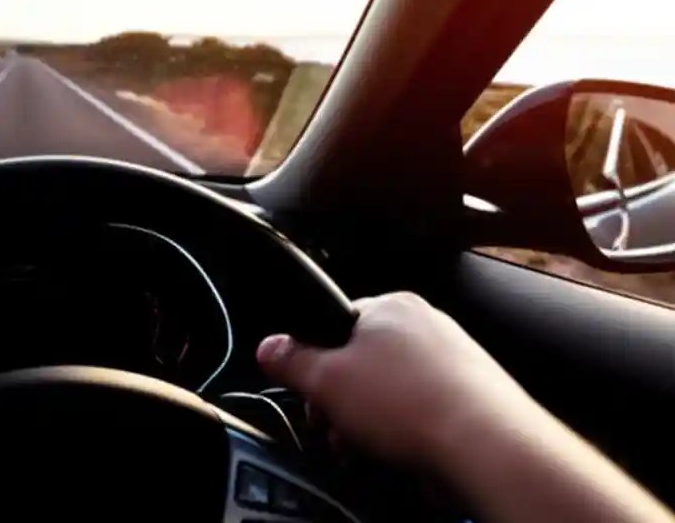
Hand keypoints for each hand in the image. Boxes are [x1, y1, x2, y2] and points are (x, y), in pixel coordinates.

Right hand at [255, 292, 537, 469]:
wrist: (487, 444)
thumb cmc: (410, 404)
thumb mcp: (326, 381)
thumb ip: (290, 360)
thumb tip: (269, 347)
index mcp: (390, 305)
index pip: (335, 325)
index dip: (314, 365)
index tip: (311, 396)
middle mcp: (426, 322)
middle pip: (364, 360)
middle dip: (344, 400)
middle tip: (337, 429)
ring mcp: (456, 356)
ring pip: (395, 387)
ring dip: (374, 419)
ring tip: (371, 447)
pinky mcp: (476, 391)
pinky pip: (427, 406)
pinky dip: (411, 428)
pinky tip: (407, 450)